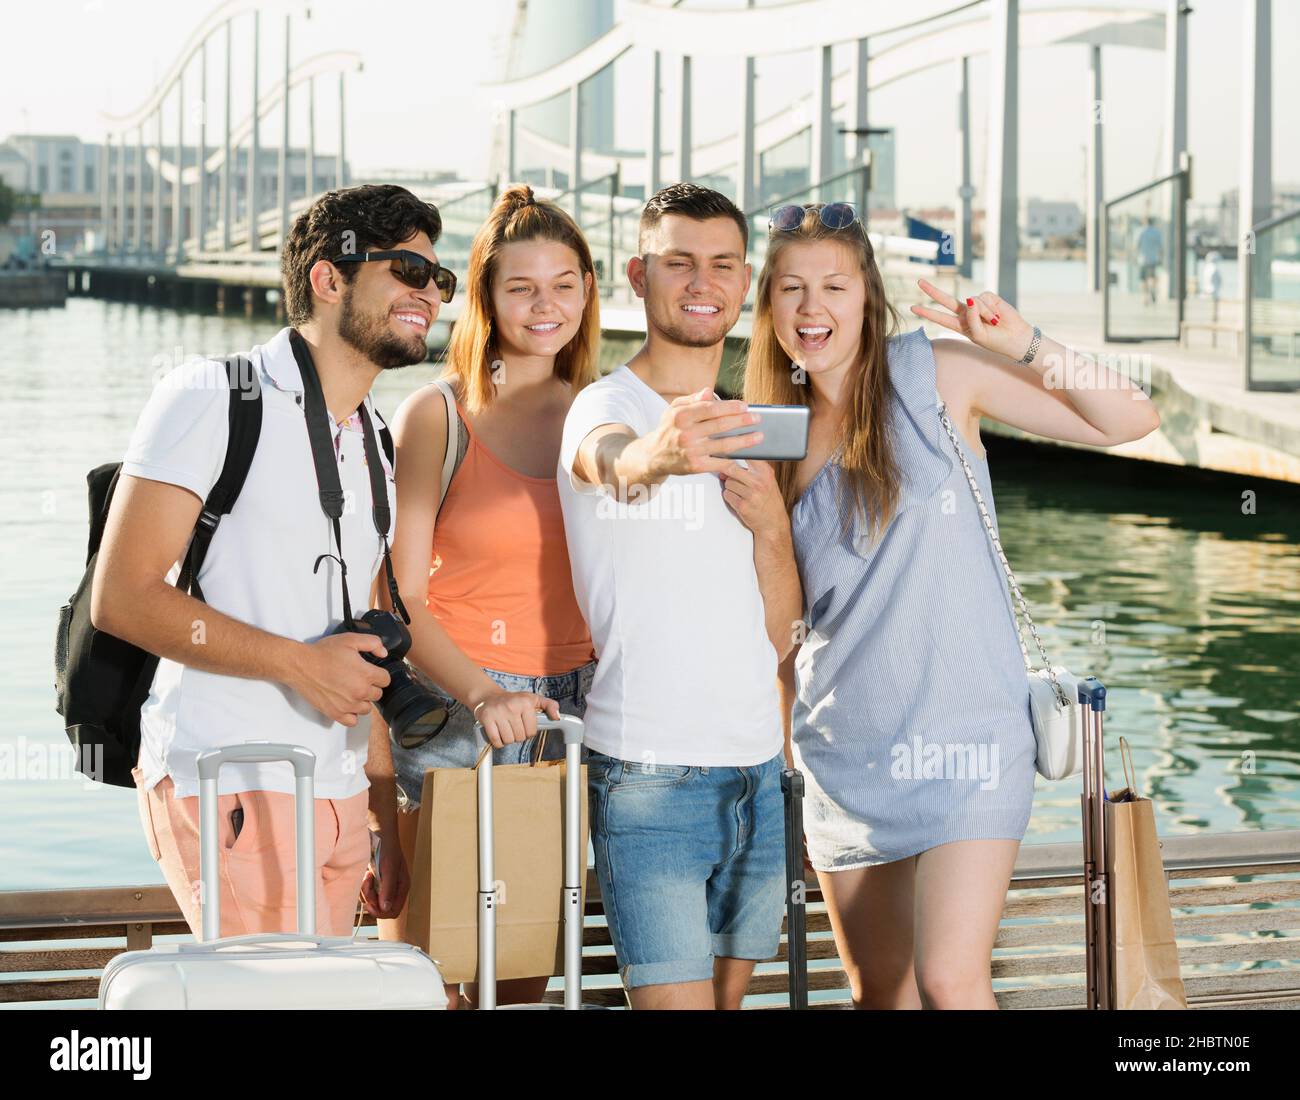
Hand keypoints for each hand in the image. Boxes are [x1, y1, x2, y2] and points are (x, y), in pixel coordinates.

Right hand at [287, 633, 391, 726]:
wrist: (301, 665)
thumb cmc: (323, 654)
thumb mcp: (351, 639)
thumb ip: (373, 643)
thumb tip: (383, 653)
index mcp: (366, 674)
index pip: (385, 680)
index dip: (379, 674)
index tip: (371, 671)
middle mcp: (359, 692)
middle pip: (377, 694)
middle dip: (371, 686)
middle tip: (358, 679)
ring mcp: (348, 705)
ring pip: (367, 708)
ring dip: (362, 701)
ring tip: (352, 691)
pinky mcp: (335, 713)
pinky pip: (352, 721)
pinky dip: (351, 714)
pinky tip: (346, 704)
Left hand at [360, 828, 409, 918]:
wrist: (378, 833)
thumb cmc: (387, 848)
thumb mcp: (388, 868)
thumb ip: (388, 889)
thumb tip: (386, 908)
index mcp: (402, 887)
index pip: (393, 911)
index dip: (381, 912)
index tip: (370, 903)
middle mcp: (393, 888)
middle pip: (380, 908)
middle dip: (371, 899)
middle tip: (367, 885)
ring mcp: (383, 885)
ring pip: (371, 901)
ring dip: (365, 890)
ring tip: (368, 875)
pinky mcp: (375, 881)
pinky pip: (366, 892)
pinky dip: (363, 886)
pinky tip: (366, 874)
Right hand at [472, 689, 561, 749]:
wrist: (489, 697)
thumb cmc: (514, 701)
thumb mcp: (533, 699)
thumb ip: (549, 705)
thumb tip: (557, 718)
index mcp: (525, 702)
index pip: (531, 731)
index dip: (528, 731)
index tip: (523, 725)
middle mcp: (512, 706)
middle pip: (520, 737)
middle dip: (517, 735)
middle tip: (513, 726)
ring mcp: (498, 712)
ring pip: (508, 740)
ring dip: (507, 739)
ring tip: (505, 729)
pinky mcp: (486, 718)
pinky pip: (496, 741)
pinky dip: (497, 742)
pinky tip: (498, 733)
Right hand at [641, 388, 762, 478]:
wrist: (654, 456)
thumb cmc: (669, 429)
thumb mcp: (674, 409)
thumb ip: (692, 399)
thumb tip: (709, 392)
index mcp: (681, 416)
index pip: (711, 408)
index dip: (731, 407)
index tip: (745, 406)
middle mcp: (685, 433)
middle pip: (721, 425)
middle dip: (742, 421)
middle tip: (757, 418)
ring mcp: (691, 451)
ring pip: (724, 444)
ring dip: (744, 440)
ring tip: (758, 436)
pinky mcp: (695, 466)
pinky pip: (719, 462)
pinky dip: (734, 458)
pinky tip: (745, 454)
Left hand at [719, 459, 786, 536]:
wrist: (774, 523)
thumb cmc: (769, 501)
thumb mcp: (767, 480)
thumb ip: (751, 470)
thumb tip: (727, 464)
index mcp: (766, 472)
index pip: (746, 455)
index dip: (735, 455)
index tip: (729, 455)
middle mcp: (759, 482)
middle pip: (731, 468)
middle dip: (728, 473)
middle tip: (732, 478)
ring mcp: (751, 494)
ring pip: (728, 483)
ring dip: (730, 487)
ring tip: (741, 493)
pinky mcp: (743, 506)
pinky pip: (727, 495)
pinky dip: (730, 497)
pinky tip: (740, 501)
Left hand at [909, 278, 1035, 363]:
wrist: (1015, 337)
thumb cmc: (995, 341)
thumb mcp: (978, 335)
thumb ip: (971, 319)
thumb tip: (969, 298)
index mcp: (960, 325)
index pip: (940, 318)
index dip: (927, 313)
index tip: (912, 308)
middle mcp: (966, 313)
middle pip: (946, 300)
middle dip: (932, 291)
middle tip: (918, 281)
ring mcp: (976, 304)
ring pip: (972, 301)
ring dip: (984, 313)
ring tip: (993, 323)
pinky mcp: (989, 297)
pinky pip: (983, 298)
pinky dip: (990, 308)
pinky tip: (997, 316)